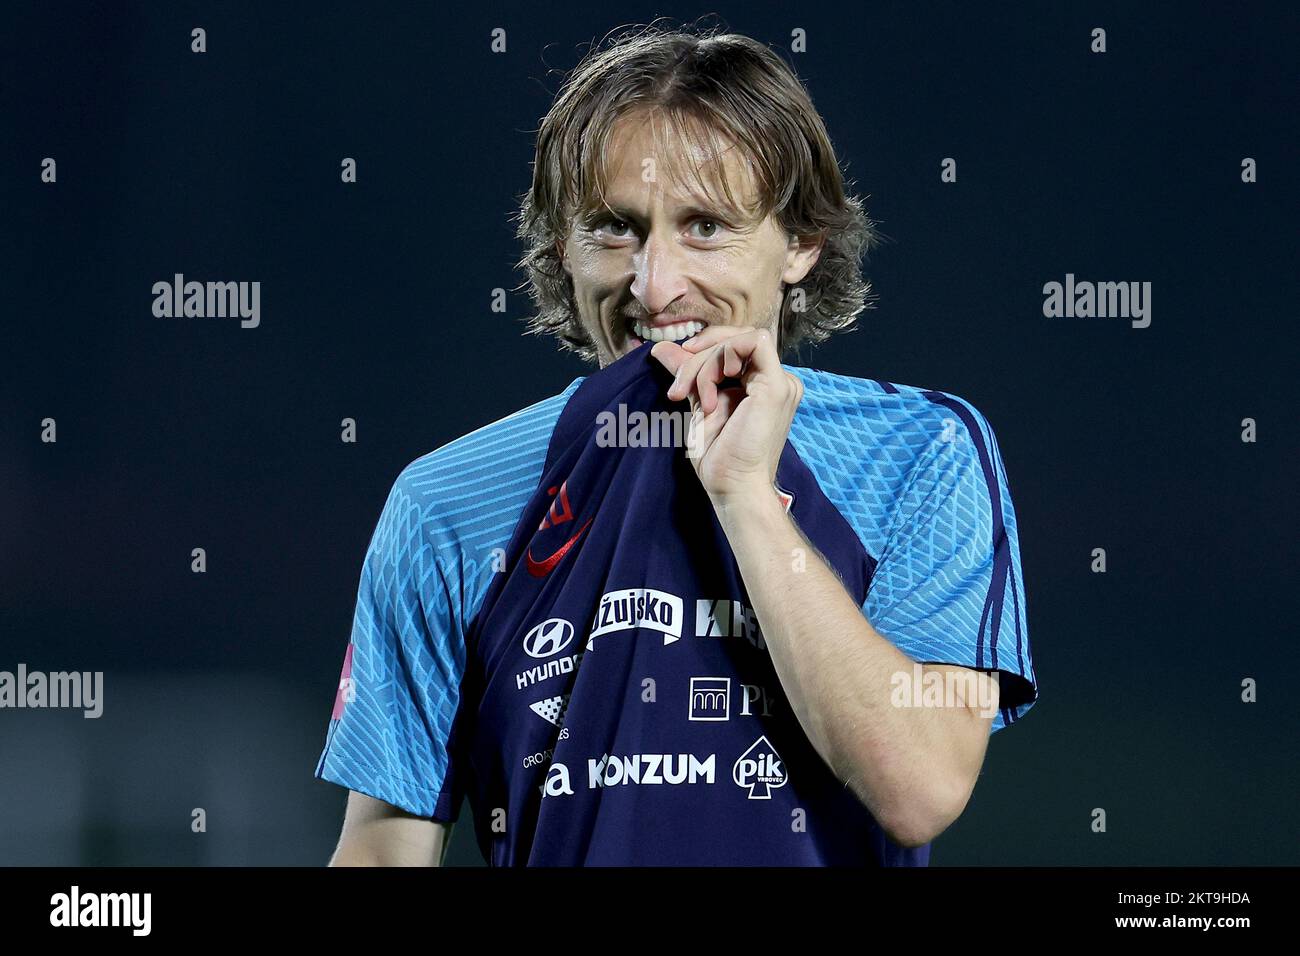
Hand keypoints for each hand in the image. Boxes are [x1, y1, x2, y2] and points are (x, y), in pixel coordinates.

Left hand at [650, 325, 802, 504]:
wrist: (732, 486)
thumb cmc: (718, 456)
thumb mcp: (697, 402)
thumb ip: (687, 372)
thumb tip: (660, 348)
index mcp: (762, 384)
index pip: (734, 346)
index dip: (704, 350)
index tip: (678, 377)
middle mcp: (775, 379)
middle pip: (734, 340)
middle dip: (699, 357)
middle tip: (679, 389)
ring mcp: (781, 381)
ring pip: (739, 340)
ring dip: (706, 364)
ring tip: (698, 401)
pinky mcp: (777, 385)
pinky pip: (753, 342)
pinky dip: (724, 356)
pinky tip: (713, 390)